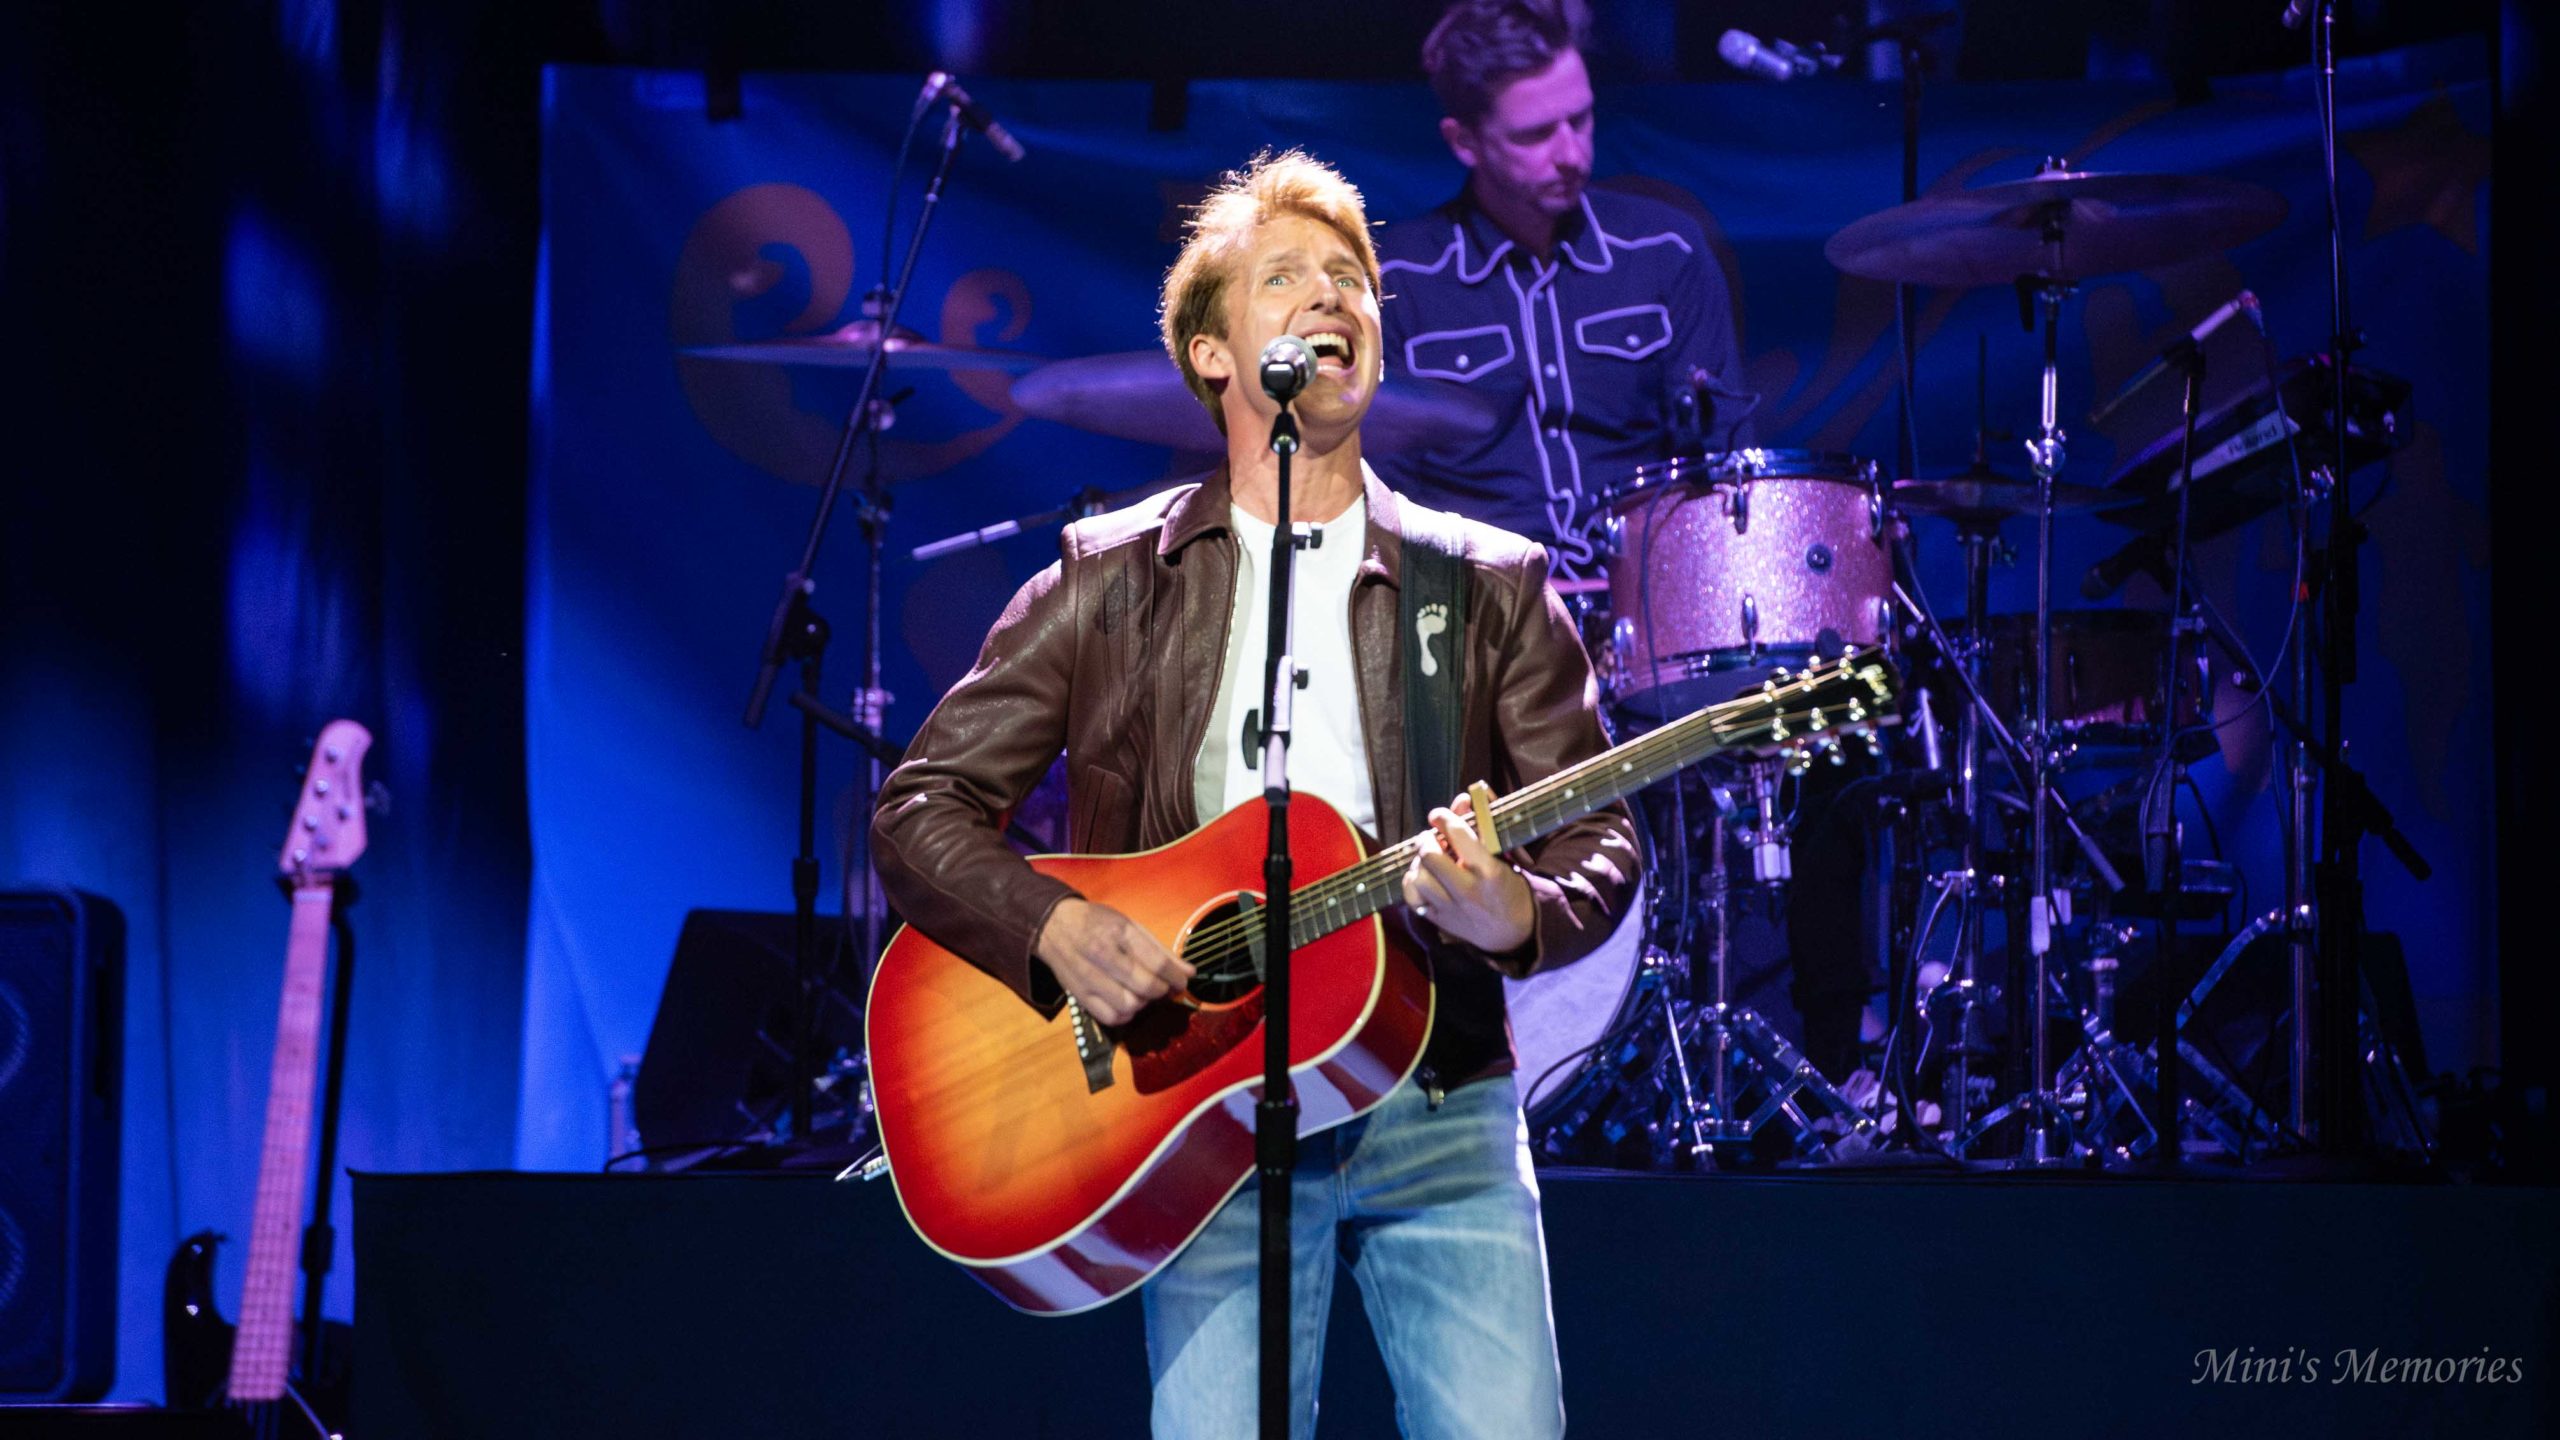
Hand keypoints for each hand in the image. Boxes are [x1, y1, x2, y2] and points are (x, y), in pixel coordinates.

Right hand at [1035, 897, 1192, 1025]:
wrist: (1054, 926)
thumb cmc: (1097, 923)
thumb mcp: (1130, 925)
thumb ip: (1160, 950)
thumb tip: (1189, 972)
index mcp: (1119, 932)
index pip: (1156, 962)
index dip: (1176, 977)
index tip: (1183, 982)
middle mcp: (1102, 955)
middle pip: (1145, 986)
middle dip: (1162, 990)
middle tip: (1163, 987)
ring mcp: (1088, 977)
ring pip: (1129, 1005)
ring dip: (1143, 1003)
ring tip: (1142, 993)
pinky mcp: (1079, 995)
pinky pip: (1111, 1017)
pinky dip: (1125, 1014)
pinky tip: (1127, 1002)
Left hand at [1401, 790, 1534, 954]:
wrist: (1510, 933)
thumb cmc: (1507, 887)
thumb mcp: (1502, 858)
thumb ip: (1480, 828)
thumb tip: (1462, 800)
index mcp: (1489, 871)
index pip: (1458, 834)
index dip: (1444, 817)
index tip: (1439, 815)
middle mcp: (1468, 891)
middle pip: (1430, 856)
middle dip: (1427, 840)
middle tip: (1431, 837)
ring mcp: (1451, 908)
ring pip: (1417, 877)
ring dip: (1419, 862)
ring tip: (1428, 859)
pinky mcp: (1438, 920)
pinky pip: (1412, 897)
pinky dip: (1412, 883)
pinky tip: (1423, 877)